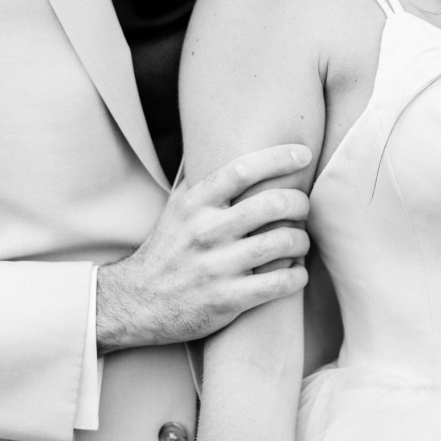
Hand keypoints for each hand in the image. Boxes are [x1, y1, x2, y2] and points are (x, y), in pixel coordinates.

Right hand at [95, 145, 312, 352]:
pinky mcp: (227, 299)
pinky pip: (280, 283)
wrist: (136, 303)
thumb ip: (198, 177)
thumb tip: (217, 137)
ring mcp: (215, 267)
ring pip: (282, 242)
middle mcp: (204, 232)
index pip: (241, 170)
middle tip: (303, 209)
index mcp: (194, 205)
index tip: (304, 154)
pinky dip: (297, 276)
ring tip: (299, 242)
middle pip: (272, 204)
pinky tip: (296, 273)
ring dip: (302, 241)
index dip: (279, 158)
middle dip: (300, 204)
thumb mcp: (175, 208)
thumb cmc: (168, 249)